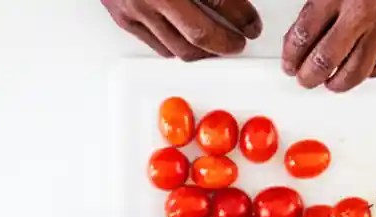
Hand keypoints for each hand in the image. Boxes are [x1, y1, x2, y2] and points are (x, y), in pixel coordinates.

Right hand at [102, 0, 259, 60]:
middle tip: (239, 41)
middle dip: (226, 42)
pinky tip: (187, 42)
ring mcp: (136, 8)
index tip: (251, 23)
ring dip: (204, 52)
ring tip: (216, 46)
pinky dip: (177, 47)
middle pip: (200, 33)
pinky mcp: (123, 18)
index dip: (242, 16)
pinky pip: (158, 46)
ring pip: (179, 47)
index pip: (220, 0)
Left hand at [282, 0, 375, 91]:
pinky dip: (367, 73)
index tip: (289, 61)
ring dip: (337, 83)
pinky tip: (360, 71)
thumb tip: (303, 28)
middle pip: (325, 60)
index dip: (292, 54)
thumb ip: (320, 0)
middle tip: (304, 78)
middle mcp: (360, 13)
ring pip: (355, 71)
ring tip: (329, 82)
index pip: (304, 35)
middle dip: (309, 76)